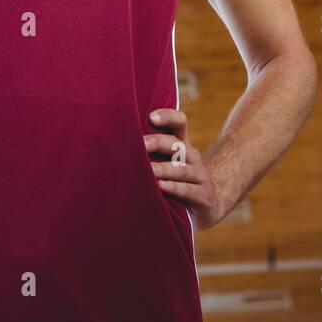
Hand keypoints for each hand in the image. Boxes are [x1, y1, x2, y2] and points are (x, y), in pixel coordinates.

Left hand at [144, 108, 225, 230]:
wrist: (207, 204)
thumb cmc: (176, 180)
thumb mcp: (166, 162)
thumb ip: (148, 151)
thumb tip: (114, 143)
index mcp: (182, 144)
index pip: (179, 122)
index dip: (168, 116)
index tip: (151, 117)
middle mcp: (192, 156)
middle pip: (177, 145)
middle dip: (158, 143)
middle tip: (142, 144)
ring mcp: (199, 176)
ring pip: (182, 169)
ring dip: (164, 169)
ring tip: (149, 170)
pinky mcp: (203, 195)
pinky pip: (188, 190)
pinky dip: (174, 188)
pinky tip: (161, 187)